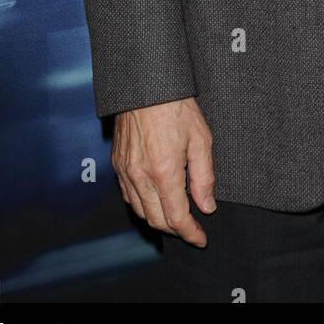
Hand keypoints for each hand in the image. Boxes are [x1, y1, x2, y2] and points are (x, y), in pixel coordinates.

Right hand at [112, 97, 215, 245]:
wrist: (145, 85)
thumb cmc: (176, 107)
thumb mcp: (200, 139)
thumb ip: (204, 177)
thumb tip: (206, 205)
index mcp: (164, 172)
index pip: (176, 218)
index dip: (190, 233)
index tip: (201, 238)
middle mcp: (140, 176)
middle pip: (156, 221)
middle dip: (175, 230)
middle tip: (192, 228)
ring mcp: (125, 171)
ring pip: (140, 211)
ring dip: (158, 219)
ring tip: (176, 216)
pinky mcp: (117, 164)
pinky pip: (128, 196)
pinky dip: (143, 205)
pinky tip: (155, 199)